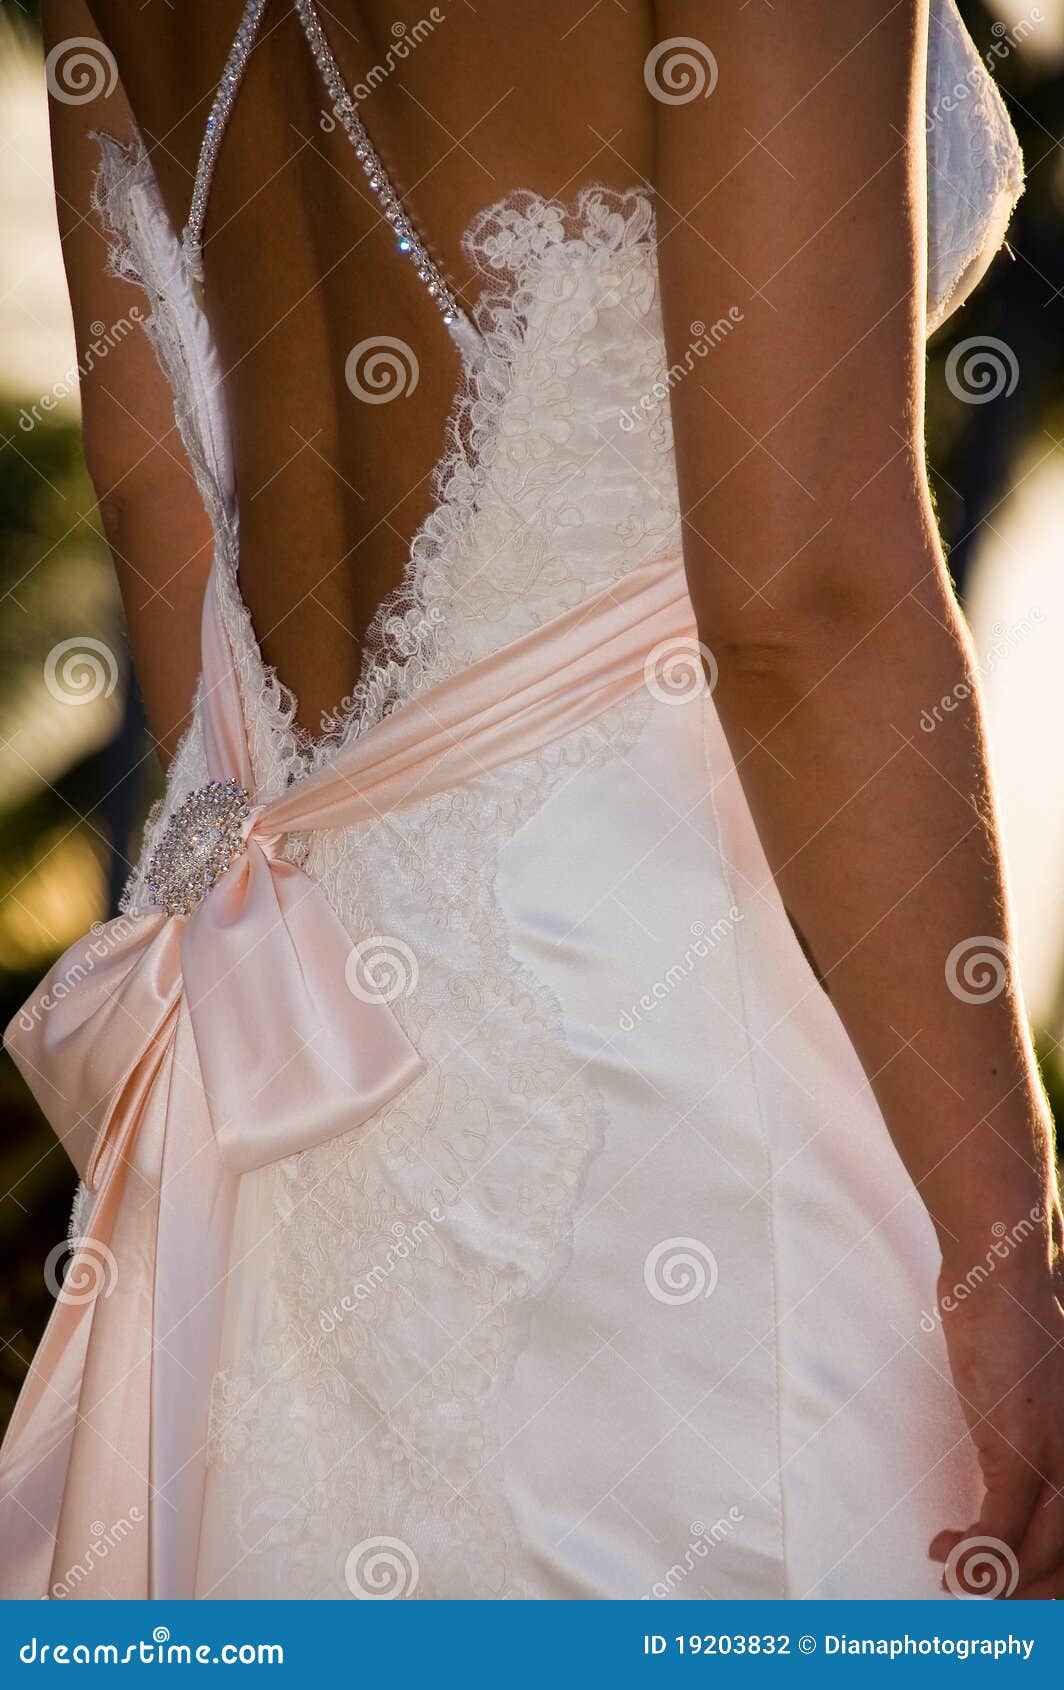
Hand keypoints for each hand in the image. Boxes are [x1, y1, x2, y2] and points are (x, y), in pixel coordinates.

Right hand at [930, 1232, 1063, 1597]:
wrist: (1004, 1270)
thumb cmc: (1018, 1322)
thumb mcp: (1040, 1393)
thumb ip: (1041, 1438)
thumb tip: (1015, 1481)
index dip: (1048, 1584)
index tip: (1010, 1591)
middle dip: (1024, 1599)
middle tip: (979, 1601)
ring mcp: (1060, 1464)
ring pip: (1039, 1564)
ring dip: (990, 1585)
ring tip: (952, 1575)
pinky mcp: (1021, 1454)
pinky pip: (999, 1535)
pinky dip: (971, 1559)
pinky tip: (944, 1555)